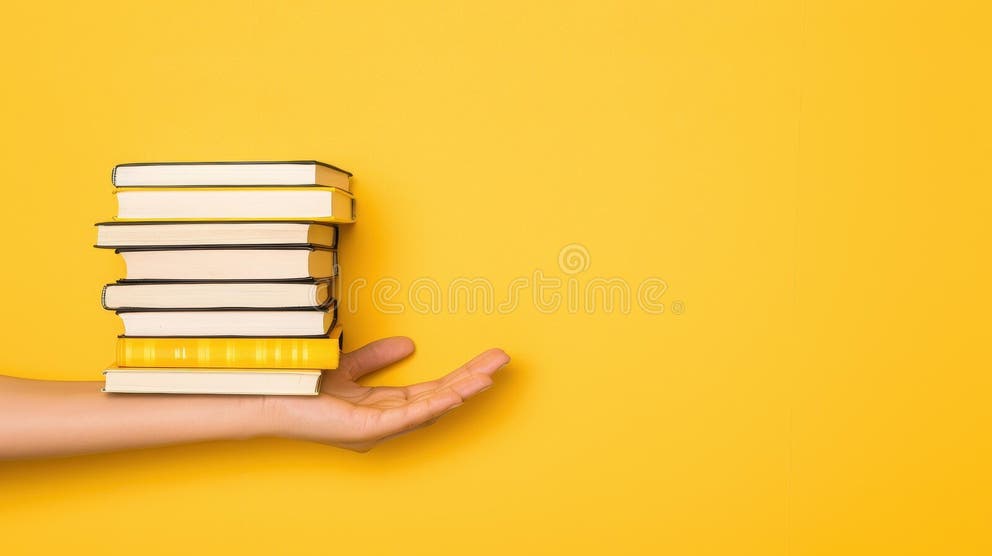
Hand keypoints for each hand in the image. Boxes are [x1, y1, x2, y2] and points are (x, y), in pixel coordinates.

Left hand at [266, 337, 508, 450]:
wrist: (265, 397)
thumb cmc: (300, 386)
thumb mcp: (347, 366)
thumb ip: (377, 357)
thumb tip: (409, 344)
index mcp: (382, 407)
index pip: (431, 389)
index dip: (460, 374)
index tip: (485, 359)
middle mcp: (385, 422)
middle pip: (439, 398)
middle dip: (472, 379)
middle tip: (502, 360)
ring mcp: (378, 428)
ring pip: (431, 407)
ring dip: (463, 390)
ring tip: (490, 375)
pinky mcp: (367, 429)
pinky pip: (410, 415)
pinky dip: (437, 403)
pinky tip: (458, 392)